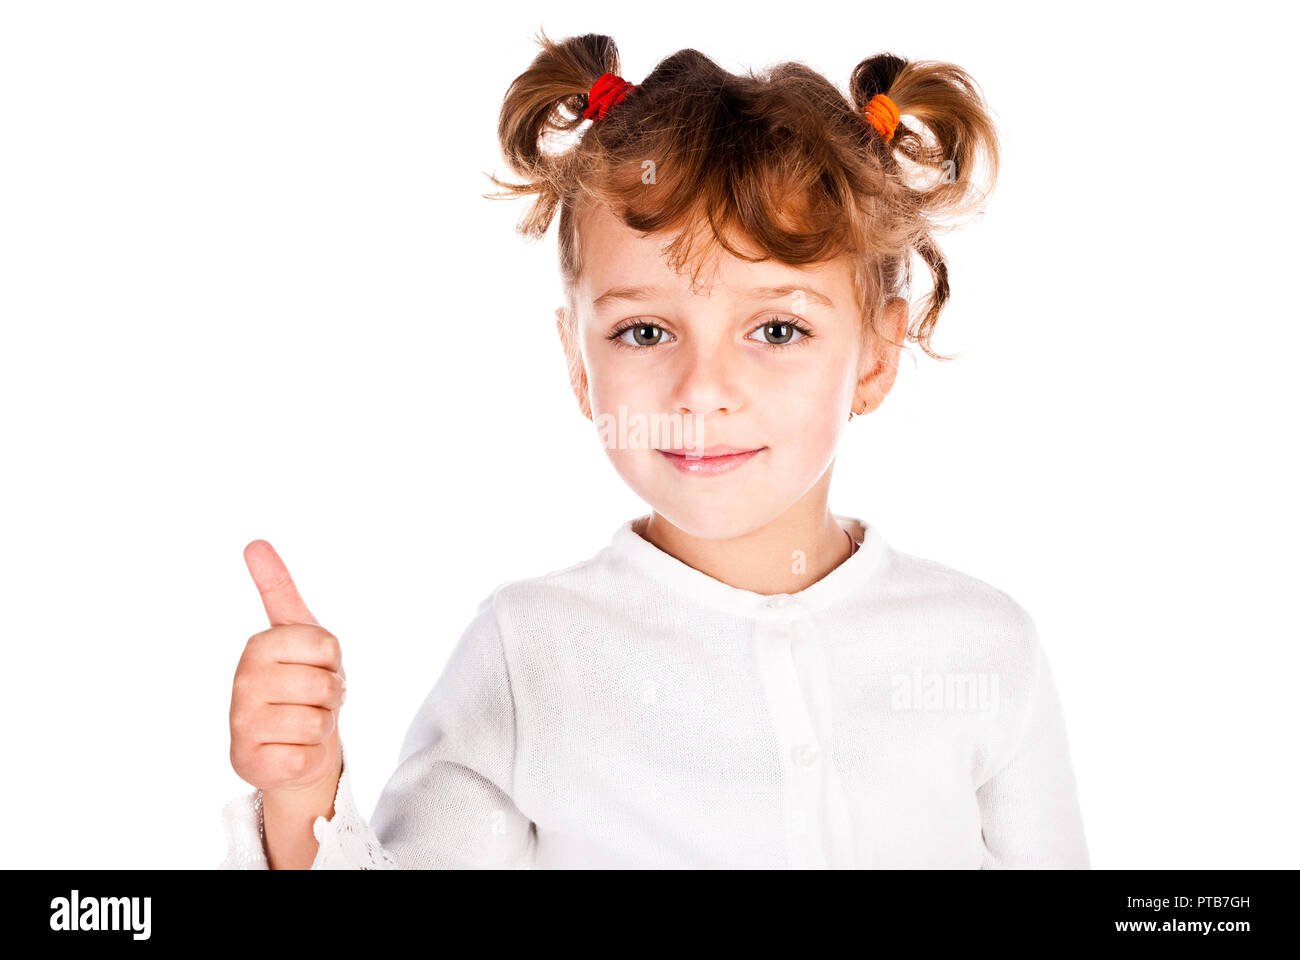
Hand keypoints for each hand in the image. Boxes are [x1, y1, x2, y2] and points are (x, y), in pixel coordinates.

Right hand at [229, 540, 345, 796]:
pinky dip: (310, 756)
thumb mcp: (298, 633)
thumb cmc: (301, 684)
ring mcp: (241, 724)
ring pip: (318, 721)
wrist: (292, 744)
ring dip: (322, 725)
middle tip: (312, 699)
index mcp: (258, 646)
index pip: (326, 644)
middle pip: (324, 683)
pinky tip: (291, 751)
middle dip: (332, 694)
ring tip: (303, 724)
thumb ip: (278, 587)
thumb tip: (254, 542)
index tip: (316, 665)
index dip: (333, 659)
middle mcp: (242, 683)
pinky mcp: (250, 763)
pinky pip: (307, 756)